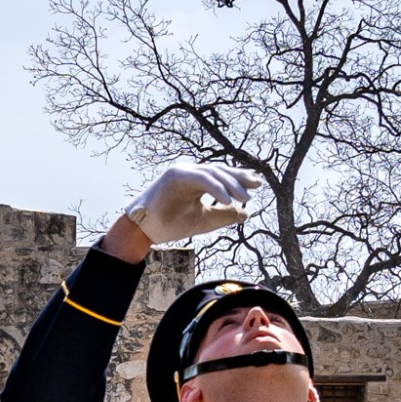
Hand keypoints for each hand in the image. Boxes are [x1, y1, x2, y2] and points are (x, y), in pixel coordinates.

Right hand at [119, 161, 248, 246]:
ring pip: (212, 173)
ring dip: (230, 185)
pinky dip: (216, 188)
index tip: (257, 184)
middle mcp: (190, 172)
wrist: (144, 230)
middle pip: (220, 171)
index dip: (239, 179)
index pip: (221, 176)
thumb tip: (246, 213)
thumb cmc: (169, 224)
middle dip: (239, 178)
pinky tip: (228, 199)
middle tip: (257, 186)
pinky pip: (201, 179)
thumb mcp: (204, 219)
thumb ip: (224, 215)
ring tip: (244, 198)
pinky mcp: (176, 175)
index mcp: (196, 180)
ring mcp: (182, 172)